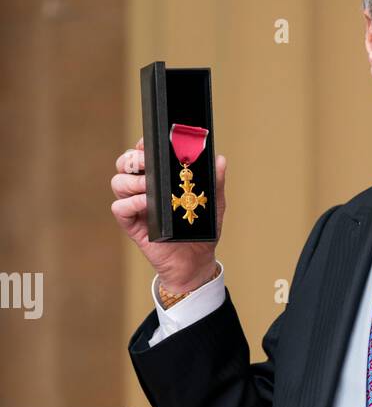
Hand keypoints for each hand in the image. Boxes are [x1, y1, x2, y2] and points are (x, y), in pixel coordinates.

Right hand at [109, 136, 226, 291]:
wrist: (196, 262)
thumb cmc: (201, 231)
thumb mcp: (212, 204)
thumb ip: (215, 182)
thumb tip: (219, 160)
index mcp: (159, 180)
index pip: (142, 155)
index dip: (141, 146)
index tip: (148, 144)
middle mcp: (143, 190)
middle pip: (124, 164)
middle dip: (133, 159)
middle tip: (147, 163)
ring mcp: (136, 207)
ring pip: (118, 183)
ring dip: (132, 181)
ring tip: (149, 187)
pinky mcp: (132, 225)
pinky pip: (119, 208)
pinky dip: (129, 203)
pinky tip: (145, 204)